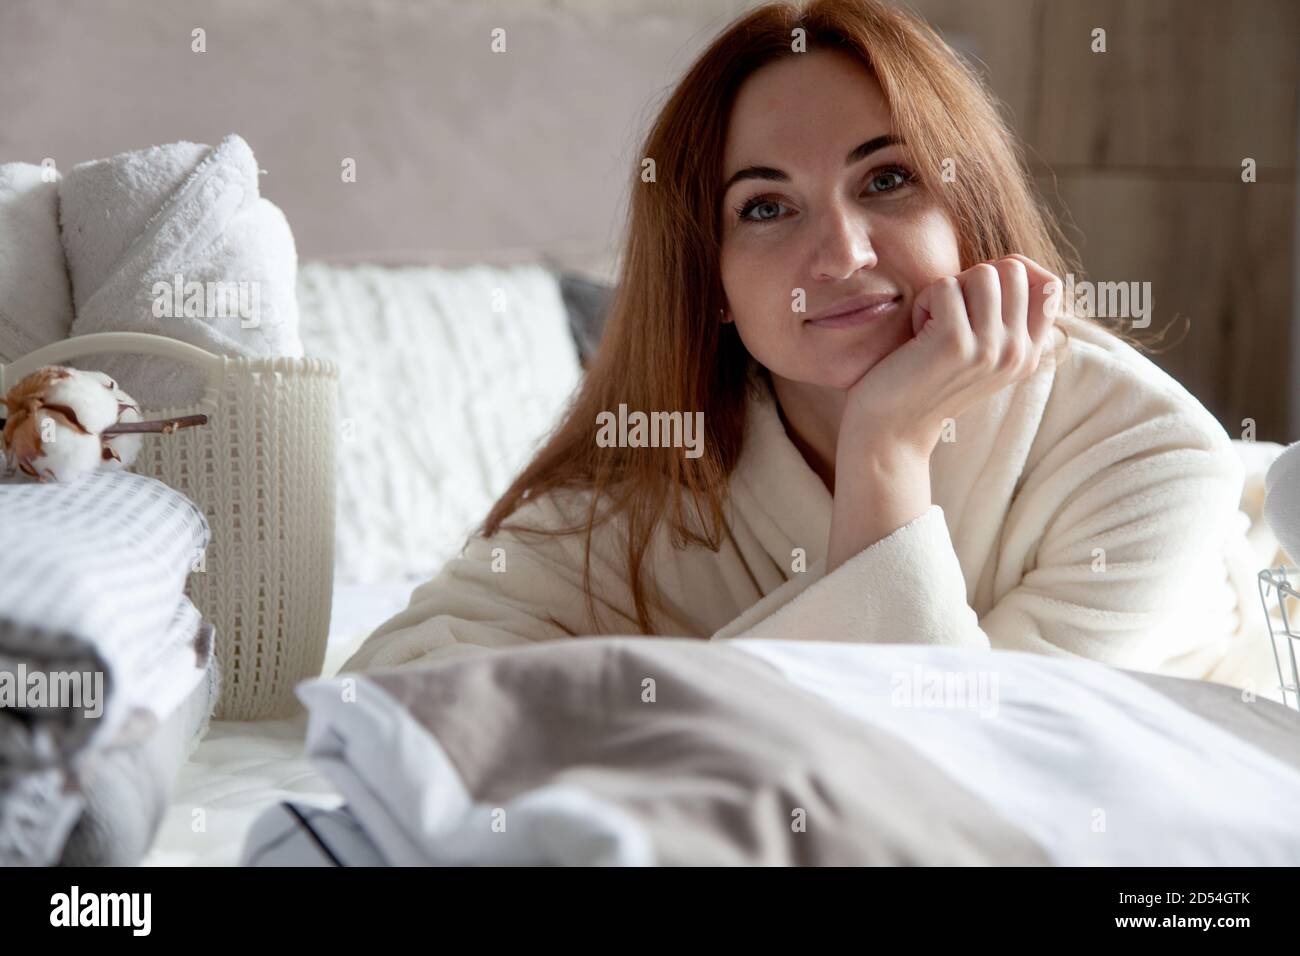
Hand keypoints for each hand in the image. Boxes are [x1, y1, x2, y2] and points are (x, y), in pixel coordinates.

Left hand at [838, 254, 1059, 461]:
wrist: (892, 430)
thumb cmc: (926, 380)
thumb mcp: (979, 352)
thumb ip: (1004, 318)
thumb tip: (1013, 264)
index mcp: (1029, 354)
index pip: (1049, 284)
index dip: (1012, 270)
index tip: (978, 292)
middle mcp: (1017, 353)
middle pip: (1012, 269)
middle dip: (972, 279)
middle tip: (949, 312)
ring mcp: (990, 348)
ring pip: (982, 273)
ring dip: (947, 290)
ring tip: (933, 324)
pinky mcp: (956, 343)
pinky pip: (944, 286)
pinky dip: (923, 302)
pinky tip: (916, 335)